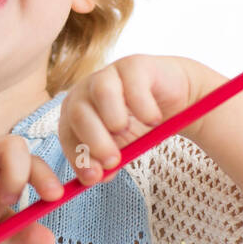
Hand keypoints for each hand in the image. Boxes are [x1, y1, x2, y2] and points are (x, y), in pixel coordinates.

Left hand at [58, 55, 195, 186]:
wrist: (175, 99)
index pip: (67, 134)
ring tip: (127, 132)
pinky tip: (154, 120)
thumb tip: (98, 177)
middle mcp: (87, 91)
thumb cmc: (141, 125)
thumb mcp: (124, 148)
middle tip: (113, 161)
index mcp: (77, 113)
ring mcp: (109, 74)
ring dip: (111, 117)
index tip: (93, 179)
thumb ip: (110, 162)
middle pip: (77, 112)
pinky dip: (142, 105)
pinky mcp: (134, 64)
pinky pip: (132, 83)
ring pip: (100, 91)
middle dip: (94, 141)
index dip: (77, 157)